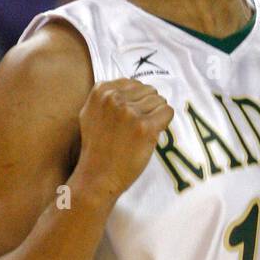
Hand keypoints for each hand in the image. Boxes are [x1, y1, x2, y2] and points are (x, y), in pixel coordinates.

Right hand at [75, 79, 173, 201]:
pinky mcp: (145, 127)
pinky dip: (164, 123)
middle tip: (135, 128)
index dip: (136, 102)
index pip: (134, 83)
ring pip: (160, 101)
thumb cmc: (97, 148)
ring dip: (156, 116)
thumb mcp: (91, 113)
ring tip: (140, 133)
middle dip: (147, 108)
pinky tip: (151, 135)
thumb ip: (107, 96)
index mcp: (101, 91)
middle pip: (149, 91)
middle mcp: (114, 98)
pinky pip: (167, 112)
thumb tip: (132, 83)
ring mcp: (130, 112)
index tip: (129, 119)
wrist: (98, 176)